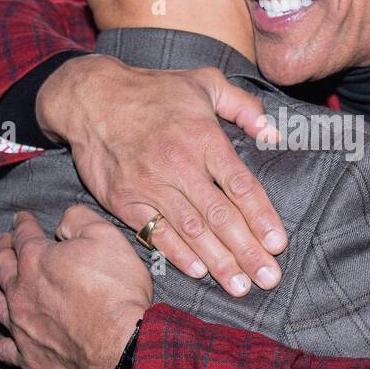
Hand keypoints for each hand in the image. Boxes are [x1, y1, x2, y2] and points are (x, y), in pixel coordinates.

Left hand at [0, 209, 149, 368]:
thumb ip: (79, 220)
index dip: (23, 223)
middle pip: (1, 266)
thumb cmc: (117, 292)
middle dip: (2, 251)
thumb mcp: (107, 237)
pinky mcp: (29, 358)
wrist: (122, 347)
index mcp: (37, 259)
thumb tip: (62, 221)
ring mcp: (22, 327)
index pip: (24, 235)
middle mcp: (21, 292)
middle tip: (3, 244)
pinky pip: (2, 349)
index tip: (22, 219)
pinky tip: (0, 340)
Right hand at [35, 53, 287, 296]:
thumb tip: (273, 132)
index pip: (240, 184)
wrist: (91, 97)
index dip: (261, 216)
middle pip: (220, 216)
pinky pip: (155, 233)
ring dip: (218, 262)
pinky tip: (199, 272)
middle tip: (269, 278)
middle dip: (248, 251)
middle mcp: (178, 164)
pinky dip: (177, 255)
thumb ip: (243, 105)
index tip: (278, 243)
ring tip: (241, 286)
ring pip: (191, 231)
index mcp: (203, 137)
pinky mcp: (124, 200)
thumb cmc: (154, 90)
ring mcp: (149, 185)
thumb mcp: (204, 81)